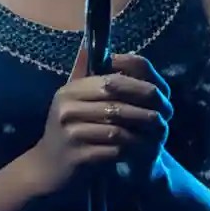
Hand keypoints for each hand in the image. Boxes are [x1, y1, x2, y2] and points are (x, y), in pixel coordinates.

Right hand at [26, 43, 173, 197]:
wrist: (47, 167)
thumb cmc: (66, 129)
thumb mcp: (71, 99)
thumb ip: (83, 73)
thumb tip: (88, 43)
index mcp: (68, 92)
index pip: (110, 82)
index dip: (136, 88)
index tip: (156, 95)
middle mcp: (66, 110)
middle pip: (116, 105)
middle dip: (142, 111)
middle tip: (162, 117)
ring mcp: (71, 134)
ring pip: (116, 129)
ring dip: (139, 132)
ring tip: (156, 134)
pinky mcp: (78, 157)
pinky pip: (112, 151)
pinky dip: (129, 151)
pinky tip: (140, 151)